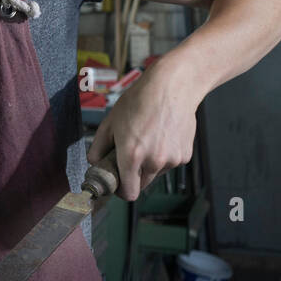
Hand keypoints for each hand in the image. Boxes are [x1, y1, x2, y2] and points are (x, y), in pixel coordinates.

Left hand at [87, 57, 199, 200]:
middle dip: (134, 176)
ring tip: (148, 139)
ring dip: (150, 164)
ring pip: (156, 173)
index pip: (128, 193)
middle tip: (130, 156)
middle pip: (142, 185)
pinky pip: (170, 163)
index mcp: (132, 156)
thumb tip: (94, 162)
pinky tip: (162, 136)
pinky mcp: (185, 155)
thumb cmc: (139, 101)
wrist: (173, 87)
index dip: (121, 190)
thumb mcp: (110, 122)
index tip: (118, 182)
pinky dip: (165, 155)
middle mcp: (154, 161)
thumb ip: (98, 147)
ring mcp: (172, 159)